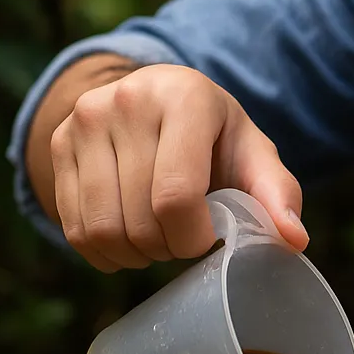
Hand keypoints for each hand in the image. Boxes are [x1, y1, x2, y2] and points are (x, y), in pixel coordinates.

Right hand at [48, 64, 307, 271]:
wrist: (157, 100)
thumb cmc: (216, 139)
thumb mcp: (254, 157)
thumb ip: (277, 196)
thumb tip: (294, 240)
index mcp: (184, 99)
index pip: (176, 196)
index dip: (192, 238)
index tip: (207, 239)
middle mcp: (127, 100)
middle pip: (141, 220)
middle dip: (167, 248)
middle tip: (183, 239)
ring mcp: (85, 120)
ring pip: (103, 229)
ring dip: (135, 255)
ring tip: (157, 239)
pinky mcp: (58, 142)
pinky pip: (74, 229)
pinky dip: (104, 253)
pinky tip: (128, 239)